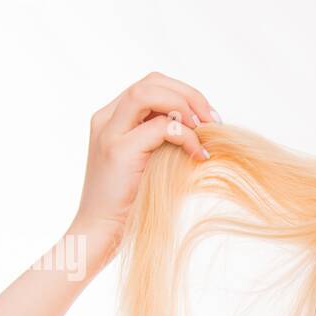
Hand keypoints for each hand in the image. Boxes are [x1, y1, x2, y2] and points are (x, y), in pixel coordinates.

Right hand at [69, 71, 220, 261]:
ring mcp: (109, 133)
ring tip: (206, 131)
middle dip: (189, 95)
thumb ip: (167, 143)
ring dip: (185, 107)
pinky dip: (186, 136)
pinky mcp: (118, 151)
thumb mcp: (151, 165)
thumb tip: (209, 133)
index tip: (208, 118)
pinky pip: (161, 127)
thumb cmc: (132, 205)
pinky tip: (199, 155)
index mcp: (111, 119)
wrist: (101, 234)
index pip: (151, 85)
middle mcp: (106, 120)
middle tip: (214, 121)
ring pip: (149, 93)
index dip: (183, 93)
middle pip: (151, 81)